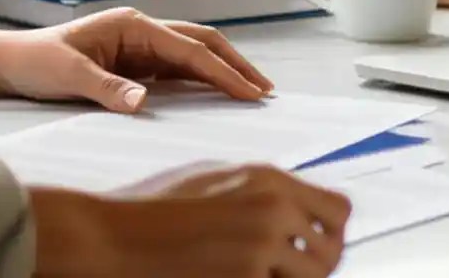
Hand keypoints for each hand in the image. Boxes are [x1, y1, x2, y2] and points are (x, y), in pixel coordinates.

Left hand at [0, 7, 273, 111]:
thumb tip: (144, 103)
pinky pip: (180, 69)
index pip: (191, 50)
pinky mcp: (137, 62)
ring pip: (195, 53)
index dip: (223, 71)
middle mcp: (144, 31)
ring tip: (253, 90)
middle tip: (265, 90)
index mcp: (134, 26)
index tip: (251, 92)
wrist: (9, 62)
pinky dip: (204, 79)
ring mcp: (142, 46)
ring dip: (224, 69)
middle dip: (236, 64)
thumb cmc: (36, 62)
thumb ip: (107, 89)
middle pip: (203, 42)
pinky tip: (220, 93)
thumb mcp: (67, 77)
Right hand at [31, 164, 352, 277]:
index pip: (339, 211)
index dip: (332, 234)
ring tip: (256, 275)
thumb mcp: (214, 180)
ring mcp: (260, 249)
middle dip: (315, 269)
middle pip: (331, 253)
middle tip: (286, 275)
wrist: (108, 239)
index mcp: (269, 181)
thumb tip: (298, 210)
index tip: (314, 248)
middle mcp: (274, 211)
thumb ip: (262, 192)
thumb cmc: (151, 210)